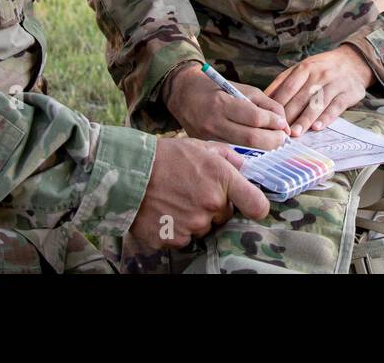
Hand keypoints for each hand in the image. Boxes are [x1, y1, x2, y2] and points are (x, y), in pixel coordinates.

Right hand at [129, 137, 270, 249]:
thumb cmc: (164, 156)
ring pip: (203, 227)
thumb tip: (244, 165)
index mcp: (222, 178)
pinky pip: (184, 238)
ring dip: (194, 217)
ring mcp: (193, 224)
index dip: (255, 206)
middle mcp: (211, 204)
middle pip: (225, 215)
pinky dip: (177, 229)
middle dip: (213, 206)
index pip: (257, 205)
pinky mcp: (174, 238)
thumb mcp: (198, 145)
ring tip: (175, 199)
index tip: (250, 205)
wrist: (127, 172)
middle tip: (192, 191)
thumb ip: (226, 156)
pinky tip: (165, 211)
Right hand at [165, 63, 289, 148]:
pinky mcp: (205, 147)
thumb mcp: (241, 88)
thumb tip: (283, 121)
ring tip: (272, 141)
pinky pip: (231, 152)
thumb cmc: (215, 88)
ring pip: (243, 150)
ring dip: (263, 147)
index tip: (283, 124)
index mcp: (222, 103)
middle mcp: (213, 123)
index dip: (274, 122)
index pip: (255, 118)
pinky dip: (248, 151)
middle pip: (251, 139)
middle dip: (273, 140)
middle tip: (282, 137)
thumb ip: (264, 103)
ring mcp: (207, 138)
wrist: (183, 94)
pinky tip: (255, 146)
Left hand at [264, 45, 373, 137]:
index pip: (288, 87)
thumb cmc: (322, 68)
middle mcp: (320, 75)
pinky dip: (326, 118)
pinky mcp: (348, 93)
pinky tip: (317, 127)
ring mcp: (335, 84)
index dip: (278, 103)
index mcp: (305, 68)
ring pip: (318, 104)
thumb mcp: (303, 68)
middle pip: (301, 97)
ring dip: (305, 119)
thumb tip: (263, 99)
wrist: (353, 61)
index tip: (269, 118)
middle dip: (289, 115)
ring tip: (295, 133)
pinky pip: (336, 107)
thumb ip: (284, 82)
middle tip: (279, 131)